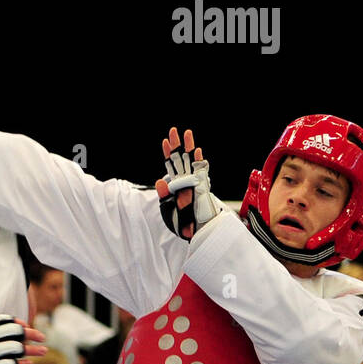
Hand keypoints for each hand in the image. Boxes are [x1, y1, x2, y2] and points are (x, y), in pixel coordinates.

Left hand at [156, 126, 216, 240]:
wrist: (196, 233)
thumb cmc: (183, 223)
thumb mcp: (168, 210)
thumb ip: (164, 196)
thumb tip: (159, 181)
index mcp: (176, 186)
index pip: (171, 166)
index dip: (168, 154)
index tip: (165, 141)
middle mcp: (185, 181)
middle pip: (180, 159)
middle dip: (176, 145)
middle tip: (173, 131)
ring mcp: (195, 182)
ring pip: (190, 161)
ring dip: (188, 147)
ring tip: (187, 133)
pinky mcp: (203, 188)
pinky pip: (201, 172)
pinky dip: (199, 162)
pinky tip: (197, 151)